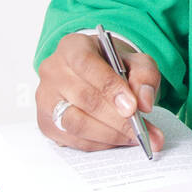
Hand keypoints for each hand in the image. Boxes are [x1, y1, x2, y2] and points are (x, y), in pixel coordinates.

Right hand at [35, 32, 165, 152]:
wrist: (96, 75)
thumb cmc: (114, 67)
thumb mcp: (136, 62)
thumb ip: (144, 76)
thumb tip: (144, 103)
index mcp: (72, 47)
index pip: (86, 64)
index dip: (109, 87)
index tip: (132, 107)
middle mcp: (53, 71)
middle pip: (82, 98)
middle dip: (115, 118)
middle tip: (140, 130)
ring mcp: (46, 99)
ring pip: (75, 123)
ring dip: (109, 134)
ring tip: (135, 137)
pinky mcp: (46, 124)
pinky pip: (73, 140)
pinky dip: (100, 144)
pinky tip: (119, 140)